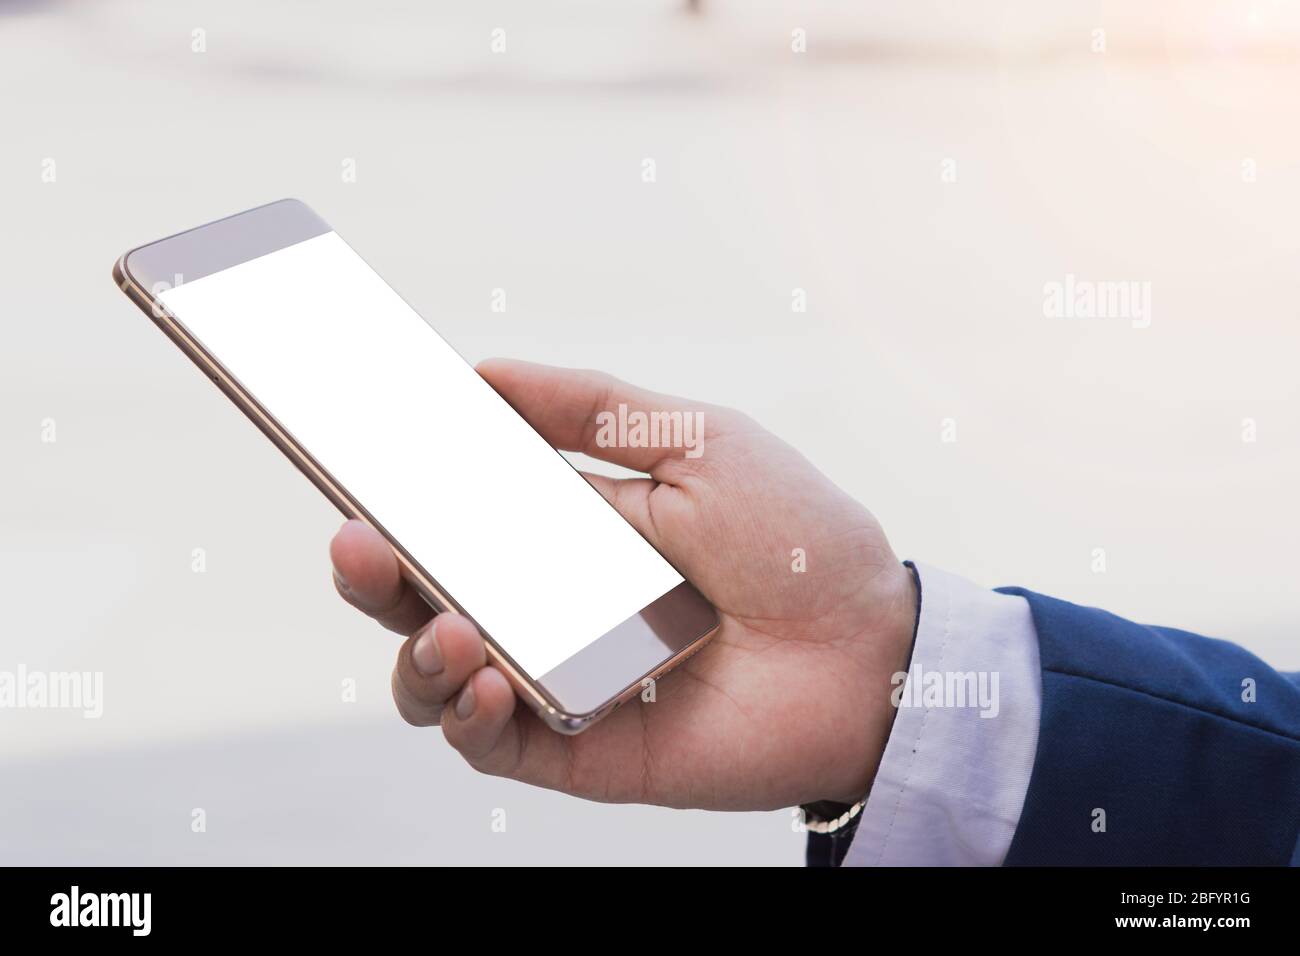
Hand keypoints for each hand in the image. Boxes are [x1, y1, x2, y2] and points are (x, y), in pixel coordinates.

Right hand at [330, 359, 916, 809]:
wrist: (869, 644)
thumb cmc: (794, 536)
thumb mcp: (694, 439)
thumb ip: (590, 407)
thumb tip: (481, 372)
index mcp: (563, 533)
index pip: (451, 517)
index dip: (392, 496)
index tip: (348, 461)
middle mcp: (546, 607)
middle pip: (422, 598)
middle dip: (372, 574)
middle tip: (355, 540)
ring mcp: (557, 679)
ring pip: (436, 677)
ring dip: (414, 650)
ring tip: (445, 623)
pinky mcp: (579, 747)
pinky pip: (493, 743)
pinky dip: (469, 715)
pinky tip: (484, 679)